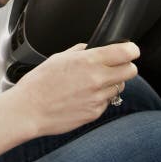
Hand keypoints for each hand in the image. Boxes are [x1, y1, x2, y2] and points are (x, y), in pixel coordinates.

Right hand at [5, 42, 139, 137]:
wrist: (29, 109)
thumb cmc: (38, 83)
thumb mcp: (57, 58)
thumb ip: (79, 51)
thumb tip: (91, 48)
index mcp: (88, 61)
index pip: (125, 53)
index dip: (130, 49)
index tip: (129, 50)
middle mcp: (97, 79)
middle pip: (130, 71)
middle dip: (125, 66)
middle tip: (115, 66)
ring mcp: (97, 98)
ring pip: (120, 87)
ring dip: (111, 84)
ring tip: (93, 83)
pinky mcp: (95, 113)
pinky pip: (107, 102)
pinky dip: (100, 98)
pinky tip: (84, 96)